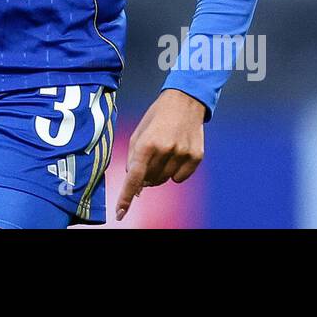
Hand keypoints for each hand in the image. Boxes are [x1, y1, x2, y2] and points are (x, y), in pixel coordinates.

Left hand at [115, 89, 205, 220]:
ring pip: (165, 181)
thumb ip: (134, 160)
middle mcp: (165, 150)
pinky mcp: (196, 157)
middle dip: (145, 175)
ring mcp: (182, 154)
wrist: (185, 102)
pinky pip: (180, 178)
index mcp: (147, 143)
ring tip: (163, 153)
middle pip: (150, 181)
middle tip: (150, 158)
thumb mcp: (139, 133)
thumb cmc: (157, 117)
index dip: (126, 197)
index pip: (134, 177)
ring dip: (160, 174)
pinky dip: (176, 172)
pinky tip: (176, 155)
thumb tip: (136, 188)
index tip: (120, 214)